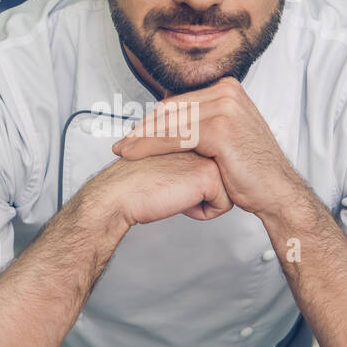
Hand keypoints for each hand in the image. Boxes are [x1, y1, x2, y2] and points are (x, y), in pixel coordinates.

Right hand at [77, 150, 233, 226]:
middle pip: (224, 180)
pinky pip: (222, 206)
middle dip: (200, 193)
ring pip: (226, 192)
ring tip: (174, 192)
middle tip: (171, 188)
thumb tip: (216, 172)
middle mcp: (204, 141)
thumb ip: (192, 159)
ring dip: (200, 202)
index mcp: (194, 134)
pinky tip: (178, 201)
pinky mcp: (209, 174)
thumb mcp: (171, 164)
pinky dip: (200, 212)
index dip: (195, 185)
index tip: (173, 182)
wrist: (119, 194)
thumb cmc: (138, 183)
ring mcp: (208, 155)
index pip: (216, 168)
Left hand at [110, 76, 302, 219]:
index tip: (133, 135)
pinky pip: (174, 136)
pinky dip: (150, 146)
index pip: (179, 100)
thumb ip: (205, 123)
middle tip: (122, 144)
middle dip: (144, 127)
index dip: (153, 119)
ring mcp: (225, 107)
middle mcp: (228, 91)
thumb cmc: (252, 170)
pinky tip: (134, 155)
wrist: (276, 191)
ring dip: (142, 138)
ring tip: (123, 152)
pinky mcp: (220, 128)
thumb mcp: (228, 136)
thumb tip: (175, 122)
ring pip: (170, 122)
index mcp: (228, 88)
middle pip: (172, 108)